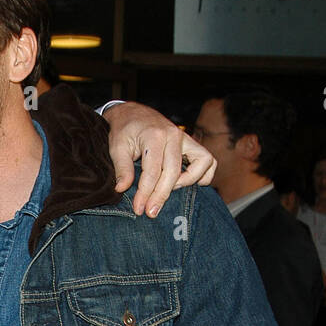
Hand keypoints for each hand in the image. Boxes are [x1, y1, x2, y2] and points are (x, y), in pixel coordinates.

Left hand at [103, 102, 215, 216]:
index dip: (146, 193)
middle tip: (150, 211)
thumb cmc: (124, 130)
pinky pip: (208, 160)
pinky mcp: (190, 143)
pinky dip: (203, 174)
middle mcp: (174, 135)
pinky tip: (187, 184)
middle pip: (174, 172)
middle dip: (162, 195)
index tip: (139, 209)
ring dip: (187, 182)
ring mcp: (185, 138)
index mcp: (154, 136)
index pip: (153, 171)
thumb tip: (122, 189)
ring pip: (200, 163)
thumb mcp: (117, 147)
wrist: (132, 113)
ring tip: (168, 192)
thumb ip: (122, 169)